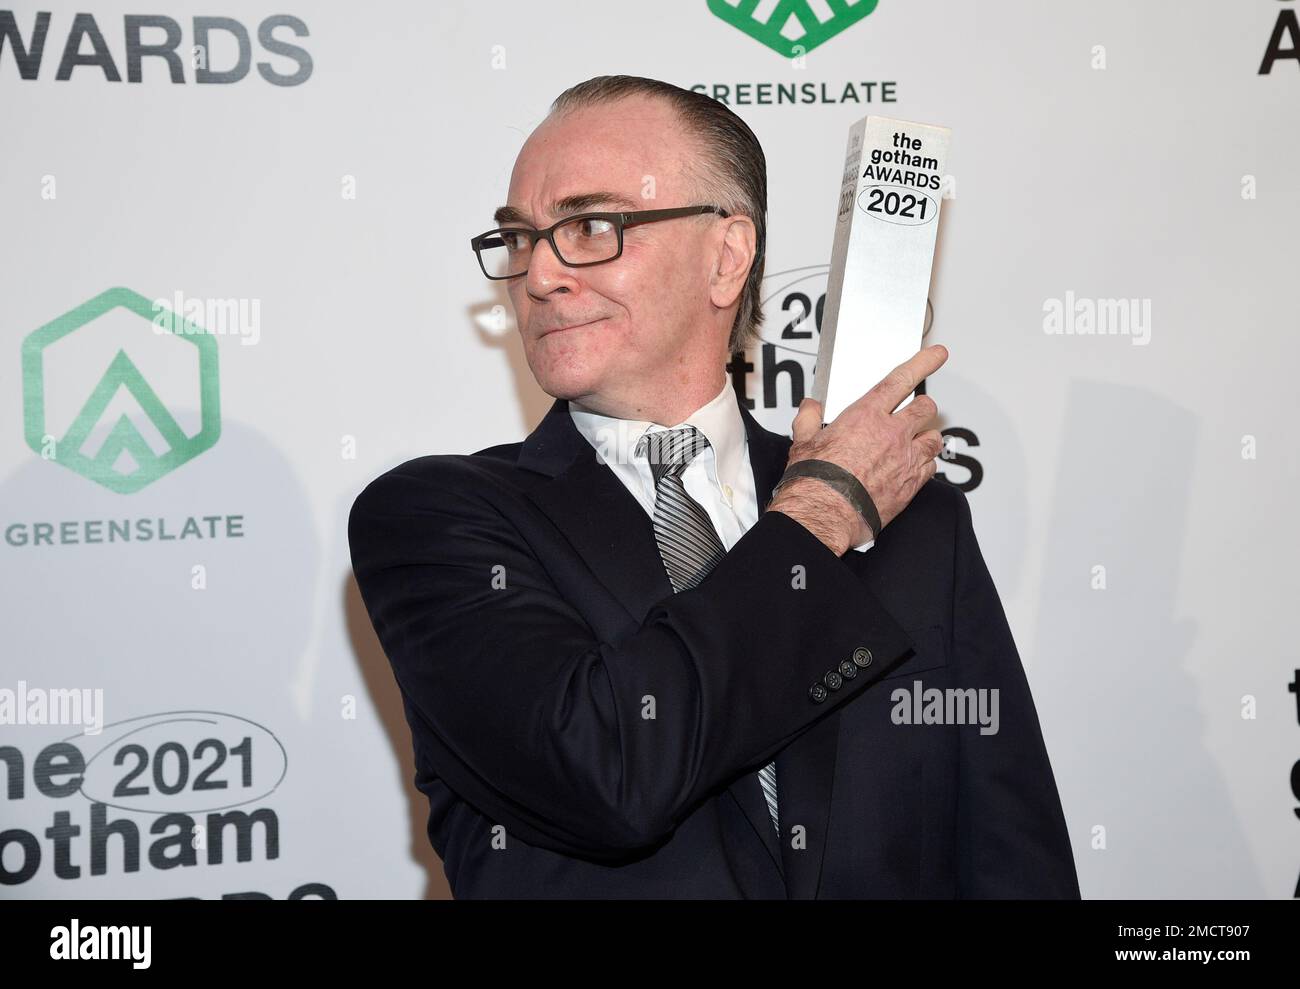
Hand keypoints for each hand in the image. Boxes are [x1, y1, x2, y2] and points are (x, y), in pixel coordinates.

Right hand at [767, 344, 947, 552]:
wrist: (825, 513)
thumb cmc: (814, 480)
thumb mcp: (803, 441)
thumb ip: (809, 418)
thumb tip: (810, 408)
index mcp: (866, 416)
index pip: (901, 380)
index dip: (923, 362)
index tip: (937, 354)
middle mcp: (892, 433)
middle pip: (925, 407)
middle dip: (922, 406)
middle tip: (914, 412)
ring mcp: (905, 459)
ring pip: (934, 437)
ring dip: (926, 436)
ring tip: (913, 442)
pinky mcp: (912, 484)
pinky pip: (931, 467)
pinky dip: (925, 464)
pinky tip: (912, 467)